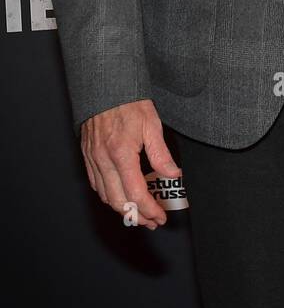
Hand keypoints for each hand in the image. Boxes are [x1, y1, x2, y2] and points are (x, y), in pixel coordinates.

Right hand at [81, 99, 180, 230]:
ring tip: (138, 213)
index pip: (136, 193)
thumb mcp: (152, 124)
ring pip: (105, 196)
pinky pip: (96, 184)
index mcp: (121, 154)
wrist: (105, 87)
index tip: (160, 216)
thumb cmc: (129, 102)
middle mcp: (104, 160)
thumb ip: (161, 154)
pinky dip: (108, 196)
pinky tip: (120, 196)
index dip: (150, 210)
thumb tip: (172, 175)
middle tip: (151, 221)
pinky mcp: (87, 156)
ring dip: (122, 209)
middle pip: (118, 201)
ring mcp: (93, 159)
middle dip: (136, 216)